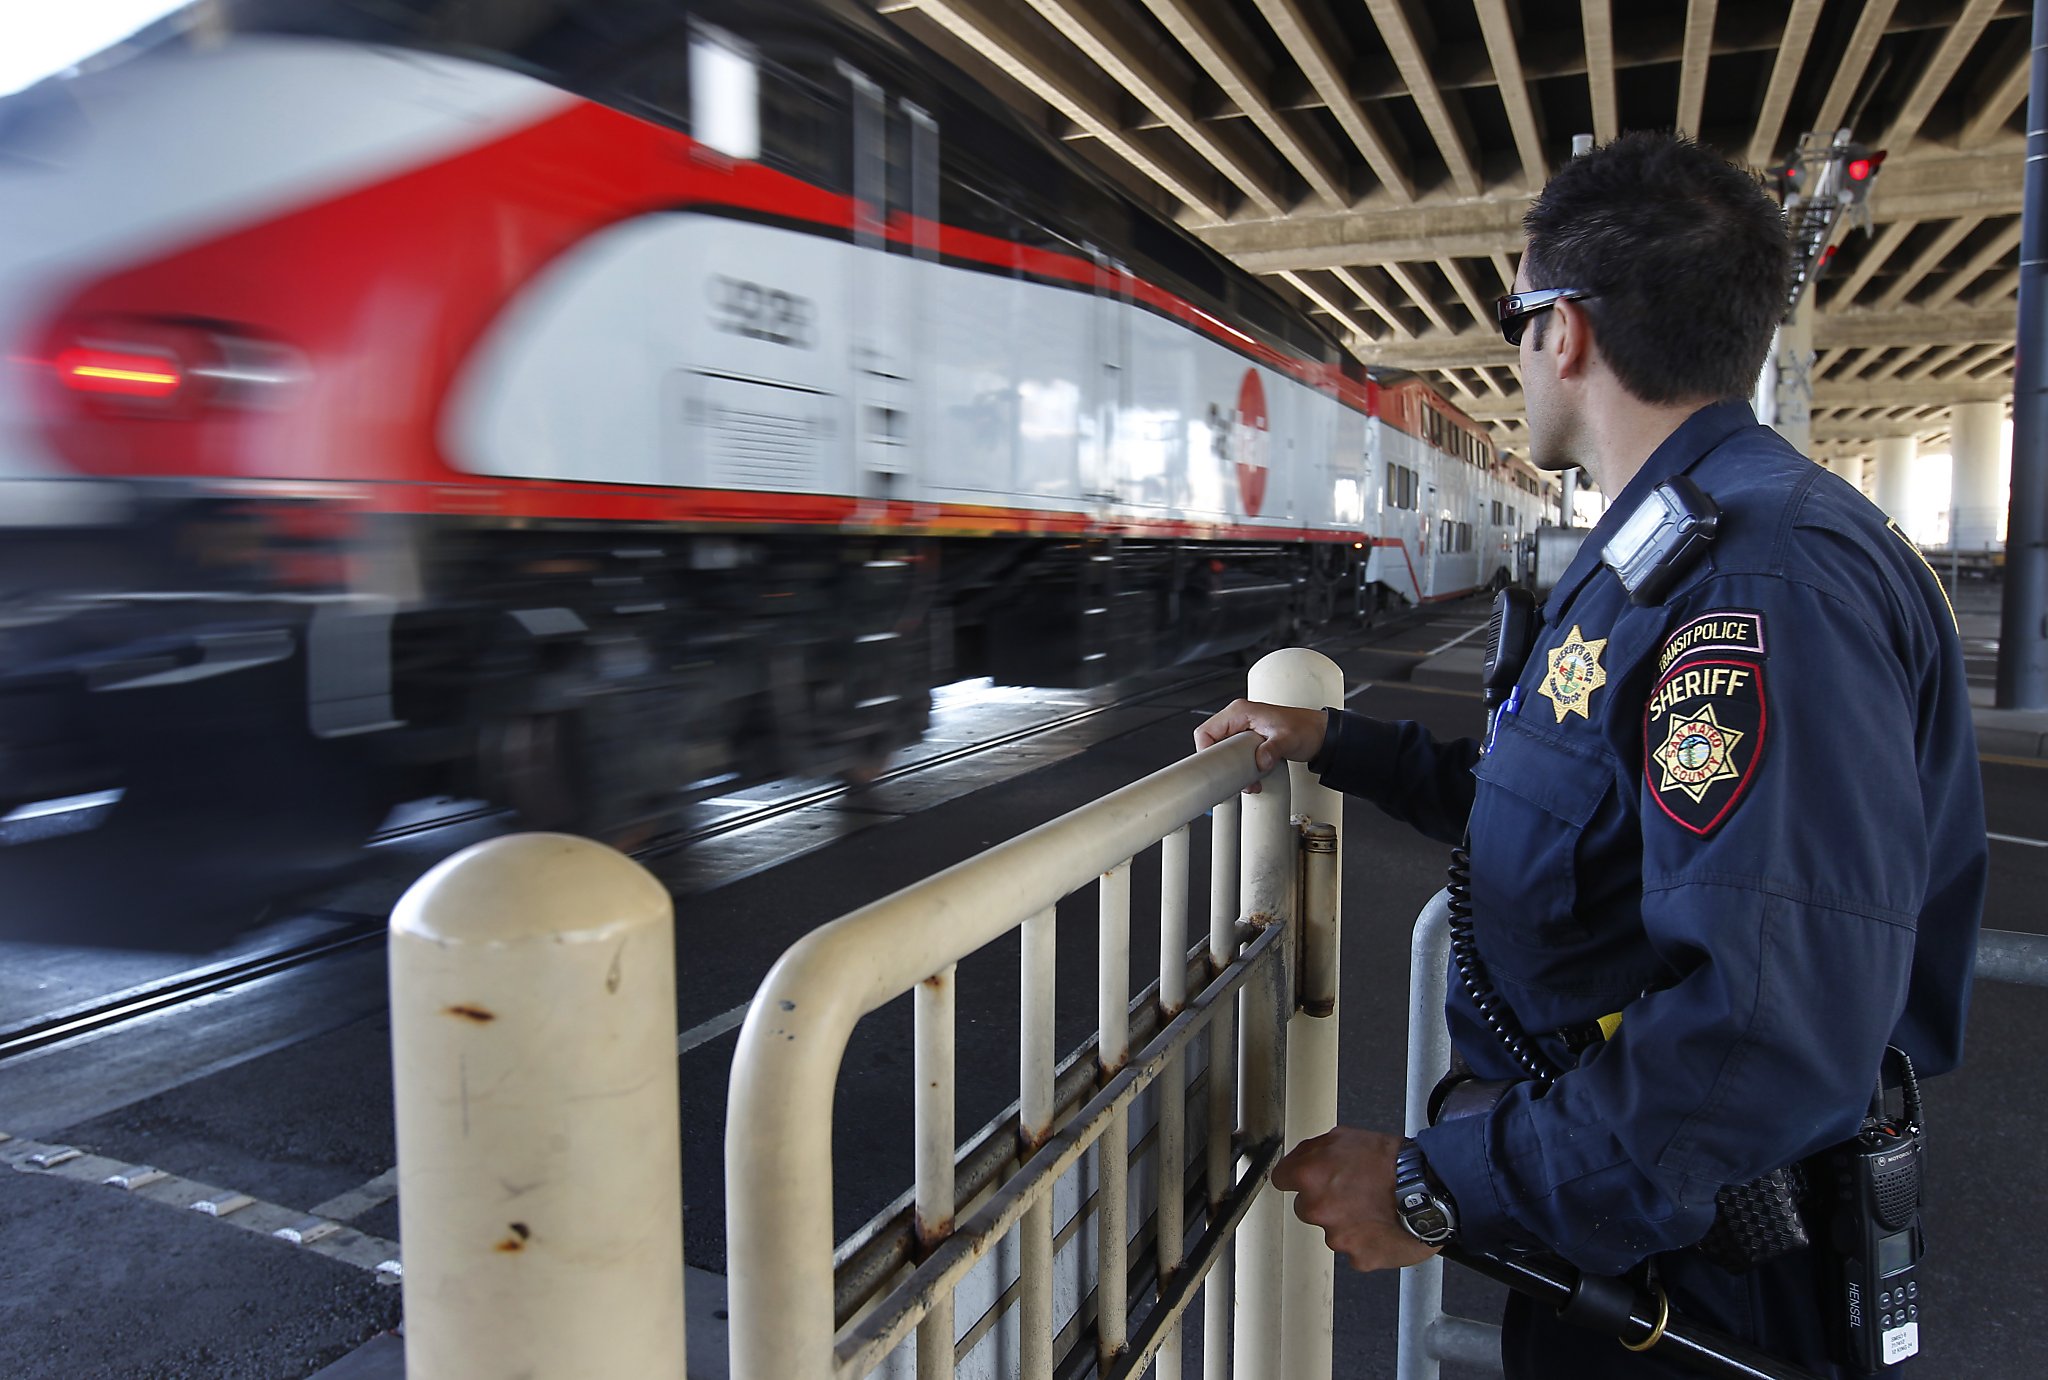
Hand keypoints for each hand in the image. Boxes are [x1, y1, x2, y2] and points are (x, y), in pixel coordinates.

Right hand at [1192, 699, 1328, 792]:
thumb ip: (1272, 750)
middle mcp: (1238, 720)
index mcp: (1240, 712)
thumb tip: (1260, 762)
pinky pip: (1234, 757)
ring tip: (1249, 781)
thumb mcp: (1287, 739)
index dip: (1205, 751)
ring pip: (1223, 754)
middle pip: (1212, 745)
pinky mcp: (1249, 742)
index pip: (1206, 731)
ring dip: (1232, 771)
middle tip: (1234, 779)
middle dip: (1222, 766)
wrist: (1321, 735)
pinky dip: (1241, 771)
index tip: (1214, 768)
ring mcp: (1243, 730)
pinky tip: (1253, 779)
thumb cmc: (1306, 729)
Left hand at [1271, 1127, 1438, 1272]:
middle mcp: (1318, 1209)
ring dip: (1347, 1221)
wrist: (1431, 1190)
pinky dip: (1366, 1241)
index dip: (1295, 1177)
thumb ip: (1313, 1149)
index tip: (1303, 1179)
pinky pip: (1355, 1250)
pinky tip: (1383, 1226)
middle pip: (1306, 1207)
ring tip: (1375, 1207)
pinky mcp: (1358, 1258)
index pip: (1282, 1179)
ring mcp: (1337, 1237)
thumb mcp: (1346, 1137)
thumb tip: (1299, 1158)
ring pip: (1333, 1230)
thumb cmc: (1393, 1163)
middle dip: (1324, 1200)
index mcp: (1310, 1176)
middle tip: (1353, 1191)